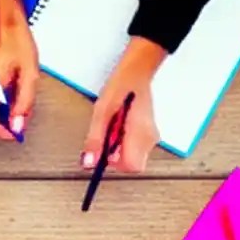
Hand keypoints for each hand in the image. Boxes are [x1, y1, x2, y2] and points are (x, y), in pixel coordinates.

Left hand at [81, 37, 163, 173]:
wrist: (135, 73)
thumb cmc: (120, 88)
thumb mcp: (101, 114)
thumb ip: (95, 140)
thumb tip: (88, 162)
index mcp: (140, 134)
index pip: (132, 167)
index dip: (113, 163)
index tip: (102, 151)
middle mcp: (150, 138)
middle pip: (131, 164)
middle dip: (114, 155)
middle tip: (106, 134)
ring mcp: (150, 137)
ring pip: (132, 156)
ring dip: (117, 147)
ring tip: (113, 125)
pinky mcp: (147, 134)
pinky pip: (133, 147)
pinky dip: (122, 141)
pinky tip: (118, 125)